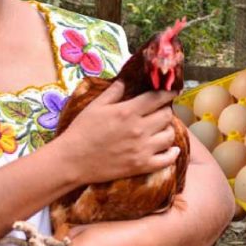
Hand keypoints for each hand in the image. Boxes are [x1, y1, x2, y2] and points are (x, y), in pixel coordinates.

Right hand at [57, 81, 179, 183]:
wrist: (72, 160)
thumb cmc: (81, 130)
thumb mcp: (95, 106)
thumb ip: (113, 92)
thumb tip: (125, 80)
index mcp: (128, 111)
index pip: (157, 98)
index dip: (168, 92)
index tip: (173, 90)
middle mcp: (139, 129)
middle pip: (166, 115)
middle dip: (165, 110)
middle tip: (160, 111)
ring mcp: (142, 149)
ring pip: (169, 136)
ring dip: (168, 130)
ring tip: (161, 129)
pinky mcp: (141, 166)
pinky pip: (166, 160)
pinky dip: (172, 154)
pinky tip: (172, 149)